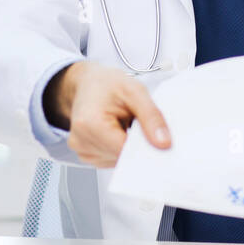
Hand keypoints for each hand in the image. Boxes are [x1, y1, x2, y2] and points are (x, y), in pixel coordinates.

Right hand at [43, 60, 170, 167]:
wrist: (88, 83)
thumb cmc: (107, 84)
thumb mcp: (135, 91)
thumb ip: (151, 117)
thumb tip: (163, 143)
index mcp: (90, 124)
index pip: (125, 151)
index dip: (145, 145)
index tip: (155, 135)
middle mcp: (80, 141)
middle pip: (122, 158)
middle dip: (136, 144)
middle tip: (137, 122)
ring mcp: (81, 150)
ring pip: (118, 160)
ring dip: (127, 145)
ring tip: (124, 123)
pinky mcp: (86, 155)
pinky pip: (112, 159)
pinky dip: (119, 147)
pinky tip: (118, 131)